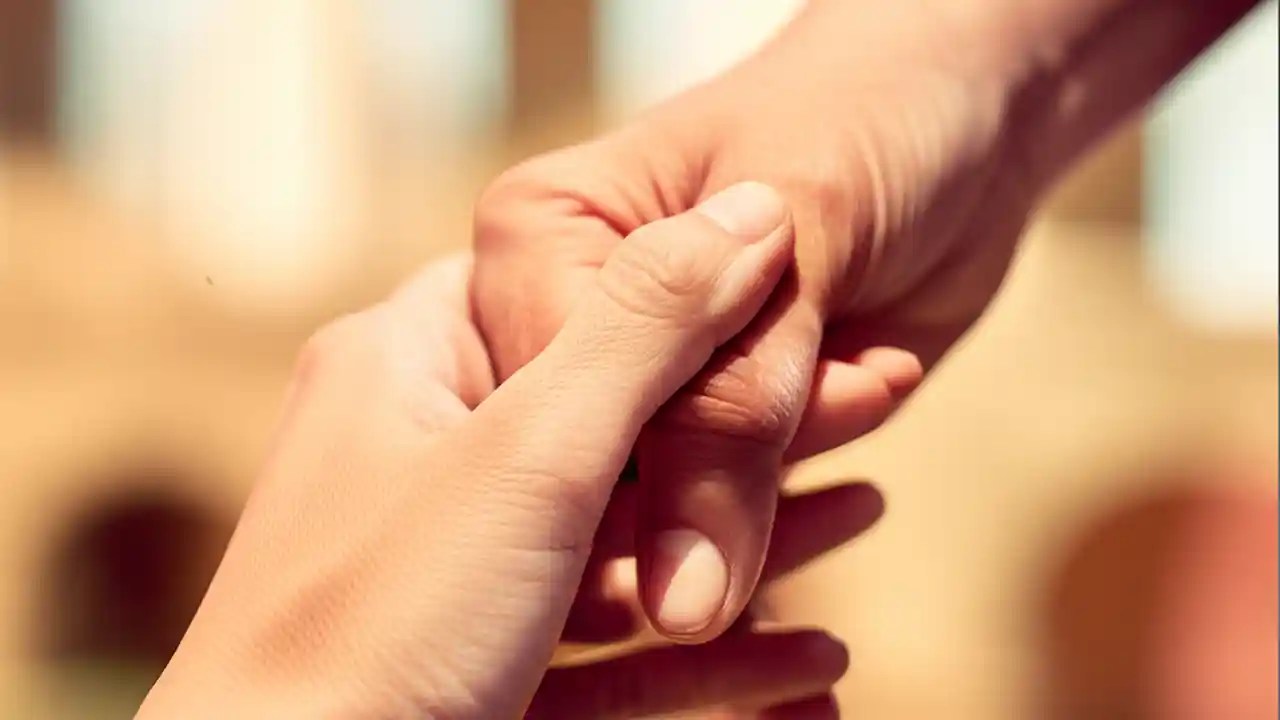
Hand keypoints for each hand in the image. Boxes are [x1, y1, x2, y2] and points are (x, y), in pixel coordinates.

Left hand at [139, 194, 853, 718]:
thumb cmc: (381, 625)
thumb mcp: (530, 452)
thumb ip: (646, 328)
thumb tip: (753, 209)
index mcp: (410, 366)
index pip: (575, 292)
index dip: (702, 288)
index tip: (813, 287)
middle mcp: (425, 457)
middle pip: (626, 422)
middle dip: (761, 419)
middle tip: (886, 401)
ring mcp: (452, 573)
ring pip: (633, 539)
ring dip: (754, 530)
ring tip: (870, 510)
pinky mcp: (479, 674)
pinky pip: (616, 648)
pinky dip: (713, 652)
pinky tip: (814, 659)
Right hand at [472, 2, 1031, 642]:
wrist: (963, 114)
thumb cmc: (865, 119)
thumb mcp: (804, 240)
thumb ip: (734, 414)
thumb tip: (683, 609)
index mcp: (533, 245)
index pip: (542, 411)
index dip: (634, 476)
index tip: (745, 460)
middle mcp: (566, 325)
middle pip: (597, 480)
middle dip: (726, 469)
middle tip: (829, 383)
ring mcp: (641, 387)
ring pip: (673, 514)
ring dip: (784, 472)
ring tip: (862, 369)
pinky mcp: (715, 428)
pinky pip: (735, 512)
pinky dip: (808, 494)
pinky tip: (869, 403)